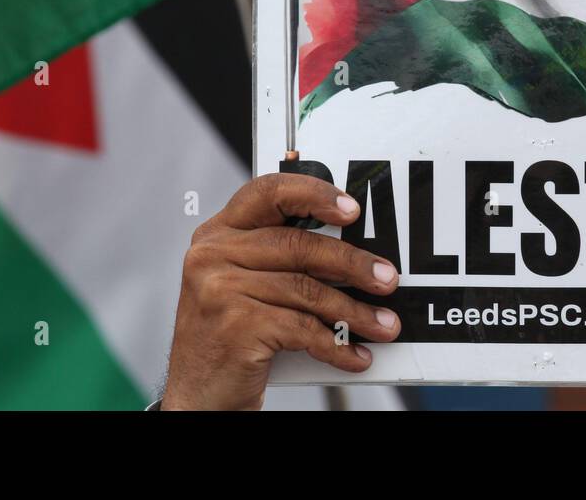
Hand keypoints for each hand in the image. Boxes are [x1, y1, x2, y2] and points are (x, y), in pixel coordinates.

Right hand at [161, 173, 400, 409]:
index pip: (268, 192)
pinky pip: (302, 329)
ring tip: (384, 325)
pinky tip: (354, 355)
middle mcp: (213, 254)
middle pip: (298, 245)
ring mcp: (220, 289)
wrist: (198, 392)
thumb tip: (353, 253)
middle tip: (387, 278)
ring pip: (306, 290)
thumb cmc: (231, 334)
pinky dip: (336, 345)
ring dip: (354, 312)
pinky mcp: (235, 326)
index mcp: (218, 232)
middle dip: (352, 263)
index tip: (352, 210)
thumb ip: (280, 258)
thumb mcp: (244, 284)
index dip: (315, 194)